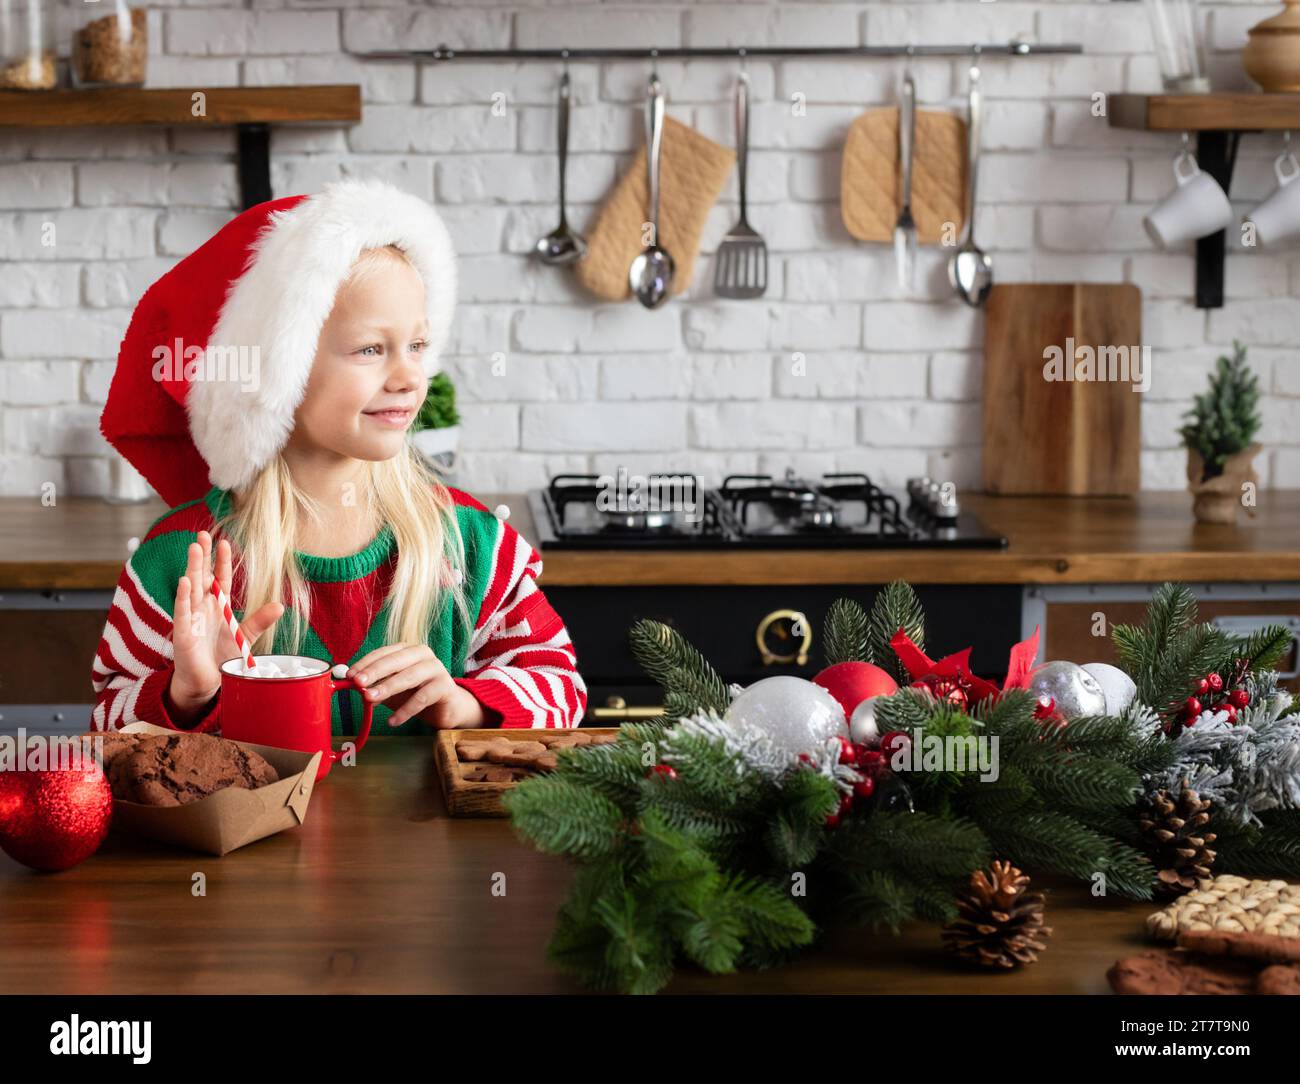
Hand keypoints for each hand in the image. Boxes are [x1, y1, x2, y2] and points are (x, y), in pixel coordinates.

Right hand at [169, 530, 283, 718]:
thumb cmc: (222, 657)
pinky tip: (185, 580)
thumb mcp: (245, 635)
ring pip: (191, 589)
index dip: (222, 561)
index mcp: (217, 606)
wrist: (208, 682)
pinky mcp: (183, 633)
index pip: (219, 579)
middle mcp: (202, 608)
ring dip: (193, 568)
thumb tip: (280, 605)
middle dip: (203, 556)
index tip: (225, 542)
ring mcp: (191, 618)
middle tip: (202, 534)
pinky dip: (183, 597)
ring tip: (195, 548)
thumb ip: (260, 620)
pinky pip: (182, 612)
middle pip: (202, 577)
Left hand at [348, 644, 485, 728]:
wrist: (447, 707)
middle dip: (375, 672)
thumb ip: (374, 685)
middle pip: (396, 660)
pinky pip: (423, 698)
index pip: (383, 653)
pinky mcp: (445, 686)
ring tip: (370, 699)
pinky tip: (393, 721)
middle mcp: (423, 654)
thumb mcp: (392, 688)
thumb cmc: (416, 693)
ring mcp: (436, 669)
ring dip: (388, 687)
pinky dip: (406, 710)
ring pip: (410, 676)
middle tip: (358, 683)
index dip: (365, 663)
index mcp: (408, 650)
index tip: (349, 676)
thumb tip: (352, 686)